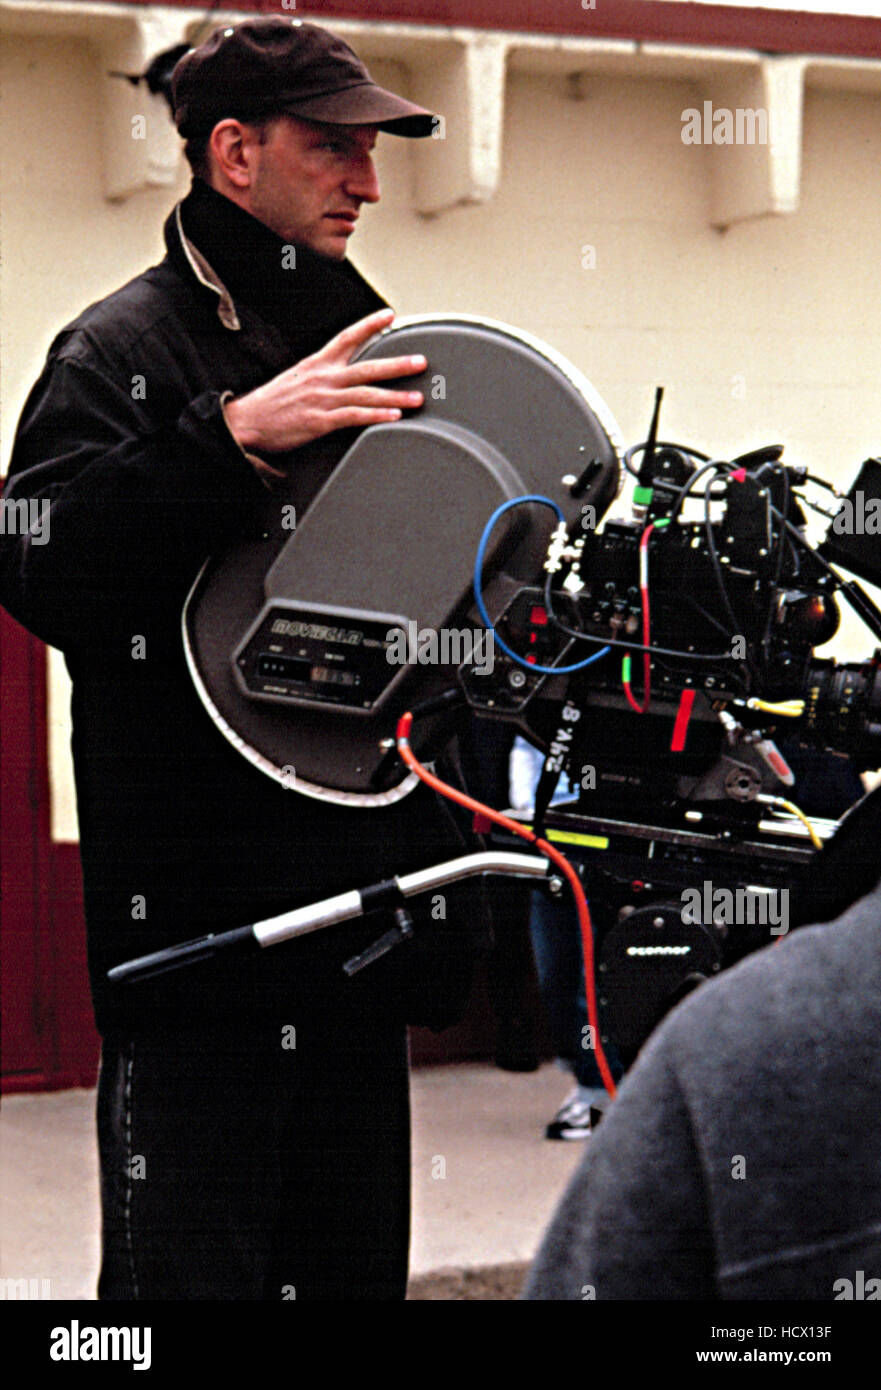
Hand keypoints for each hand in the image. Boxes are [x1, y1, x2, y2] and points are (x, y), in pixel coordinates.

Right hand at [224, 309, 425, 454]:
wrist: (245, 422)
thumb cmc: (271, 404)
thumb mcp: (297, 379)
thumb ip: (322, 375)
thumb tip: (342, 375)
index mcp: (316, 364)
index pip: (347, 337)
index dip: (369, 325)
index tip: (390, 315)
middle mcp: (322, 378)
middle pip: (366, 367)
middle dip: (397, 364)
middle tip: (421, 361)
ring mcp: (322, 399)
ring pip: (365, 393)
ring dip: (394, 396)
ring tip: (417, 398)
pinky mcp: (319, 422)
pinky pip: (353, 417)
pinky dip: (375, 416)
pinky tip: (393, 418)